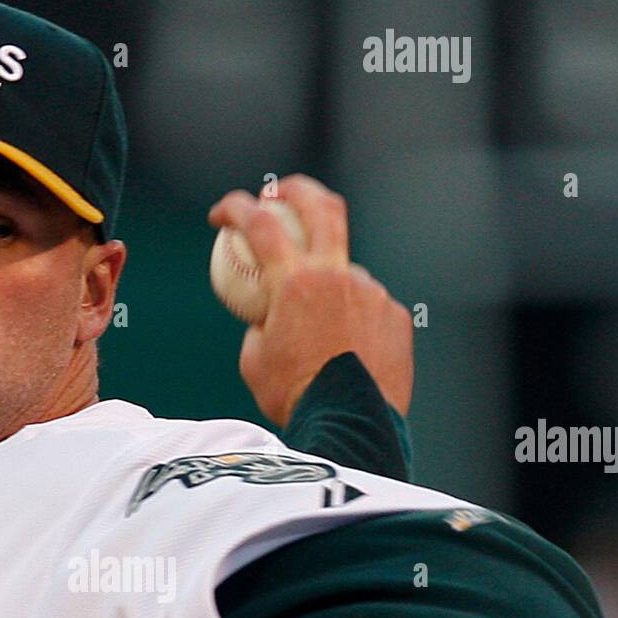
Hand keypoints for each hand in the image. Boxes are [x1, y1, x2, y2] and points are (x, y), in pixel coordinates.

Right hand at [207, 174, 413, 425]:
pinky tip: (346, 350)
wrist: (348, 427)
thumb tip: (267, 314)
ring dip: (328, 287)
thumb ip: (260, 324)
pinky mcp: (395, 316)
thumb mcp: (254, 360)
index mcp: (294, 283)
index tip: (221, 213)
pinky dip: (353, 321)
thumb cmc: (291, 399)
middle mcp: (337, 276)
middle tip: (279, 194)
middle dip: (295, 190)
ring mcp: (371, 293)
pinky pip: (369, 307)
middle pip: (320, 207)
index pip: (259, 225)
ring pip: (346, 272)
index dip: (235, 209)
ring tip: (318, 329)